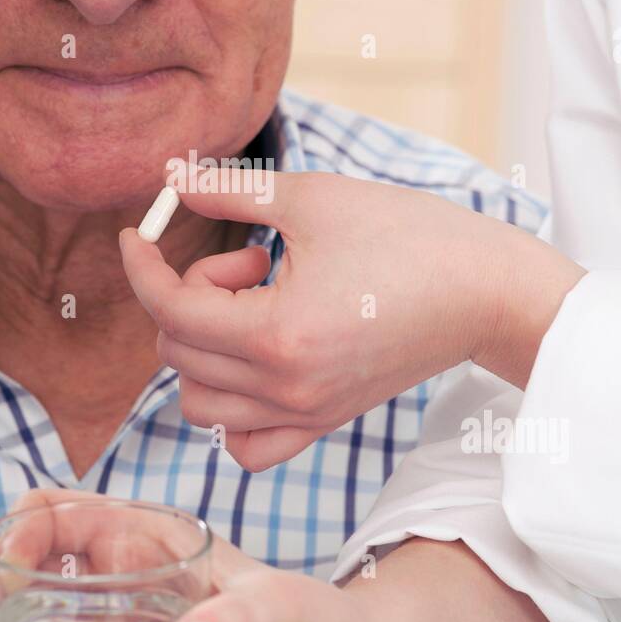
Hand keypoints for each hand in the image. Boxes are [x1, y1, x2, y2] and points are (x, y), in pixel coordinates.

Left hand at [119, 168, 584, 468]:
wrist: (485, 290)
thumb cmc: (409, 235)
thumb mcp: (313, 197)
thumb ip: (228, 190)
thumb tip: (168, 176)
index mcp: (278, 336)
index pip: (170, 312)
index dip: (140, 266)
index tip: (135, 233)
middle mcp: (286, 389)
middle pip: (177, 353)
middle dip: (190, 294)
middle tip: (251, 258)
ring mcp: (305, 413)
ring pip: (199, 404)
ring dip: (204, 348)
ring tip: (259, 304)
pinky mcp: (324, 421)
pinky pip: (246, 445)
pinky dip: (229, 409)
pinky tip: (254, 361)